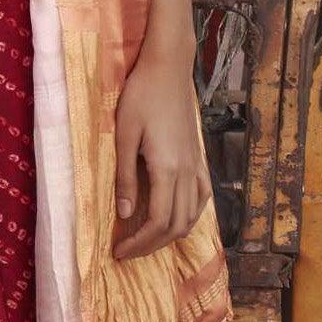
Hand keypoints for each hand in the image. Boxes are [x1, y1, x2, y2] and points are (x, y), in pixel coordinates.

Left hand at [112, 49, 210, 262]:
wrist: (168, 69)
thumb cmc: (141, 96)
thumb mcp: (124, 135)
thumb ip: (125, 177)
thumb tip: (125, 215)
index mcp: (167, 169)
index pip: (157, 222)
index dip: (139, 243)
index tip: (118, 252)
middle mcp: (187, 173)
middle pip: (176, 226)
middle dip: (152, 246)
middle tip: (128, 252)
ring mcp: (197, 166)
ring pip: (192, 216)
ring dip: (170, 235)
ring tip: (146, 240)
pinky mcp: (200, 158)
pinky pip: (202, 197)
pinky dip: (190, 216)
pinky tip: (176, 218)